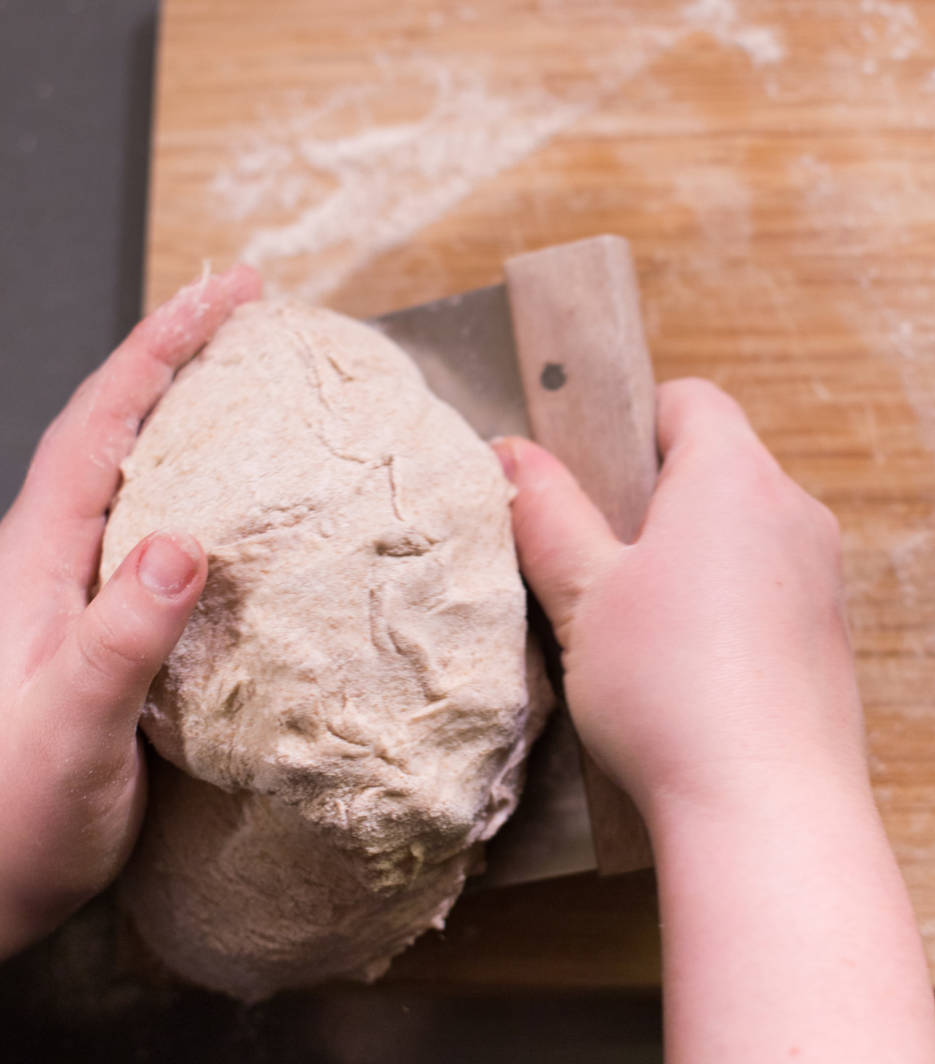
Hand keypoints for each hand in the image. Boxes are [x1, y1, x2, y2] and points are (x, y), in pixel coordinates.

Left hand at [0, 265, 259, 955]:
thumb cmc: (10, 823)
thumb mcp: (67, 736)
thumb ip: (117, 642)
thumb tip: (186, 545)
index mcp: (38, 564)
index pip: (102, 426)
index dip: (160, 350)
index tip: (224, 295)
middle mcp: (52, 562)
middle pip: (116, 427)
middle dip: (178, 356)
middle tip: (247, 313)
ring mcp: (76, 595)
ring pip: (135, 474)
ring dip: (188, 413)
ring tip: (251, 382)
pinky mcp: (103, 629)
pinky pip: (157, 530)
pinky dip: (203, 489)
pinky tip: (240, 503)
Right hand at [494, 378, 863, 822]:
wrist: (766, 807)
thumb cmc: (666, 689)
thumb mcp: (582, 595)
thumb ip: (545, 512)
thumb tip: (511, 452)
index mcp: (734, 476)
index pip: (689, 400)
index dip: (634, 423)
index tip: (597, 479)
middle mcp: (794, 510)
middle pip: (719, 464)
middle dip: (658, 498)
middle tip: (604, 564)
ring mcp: (823, 573)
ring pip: (745, 529)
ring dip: (694, 553)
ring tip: (643, 626)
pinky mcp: (832, 633)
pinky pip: (772, 584)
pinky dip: (731, 601)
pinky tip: (692, 666)